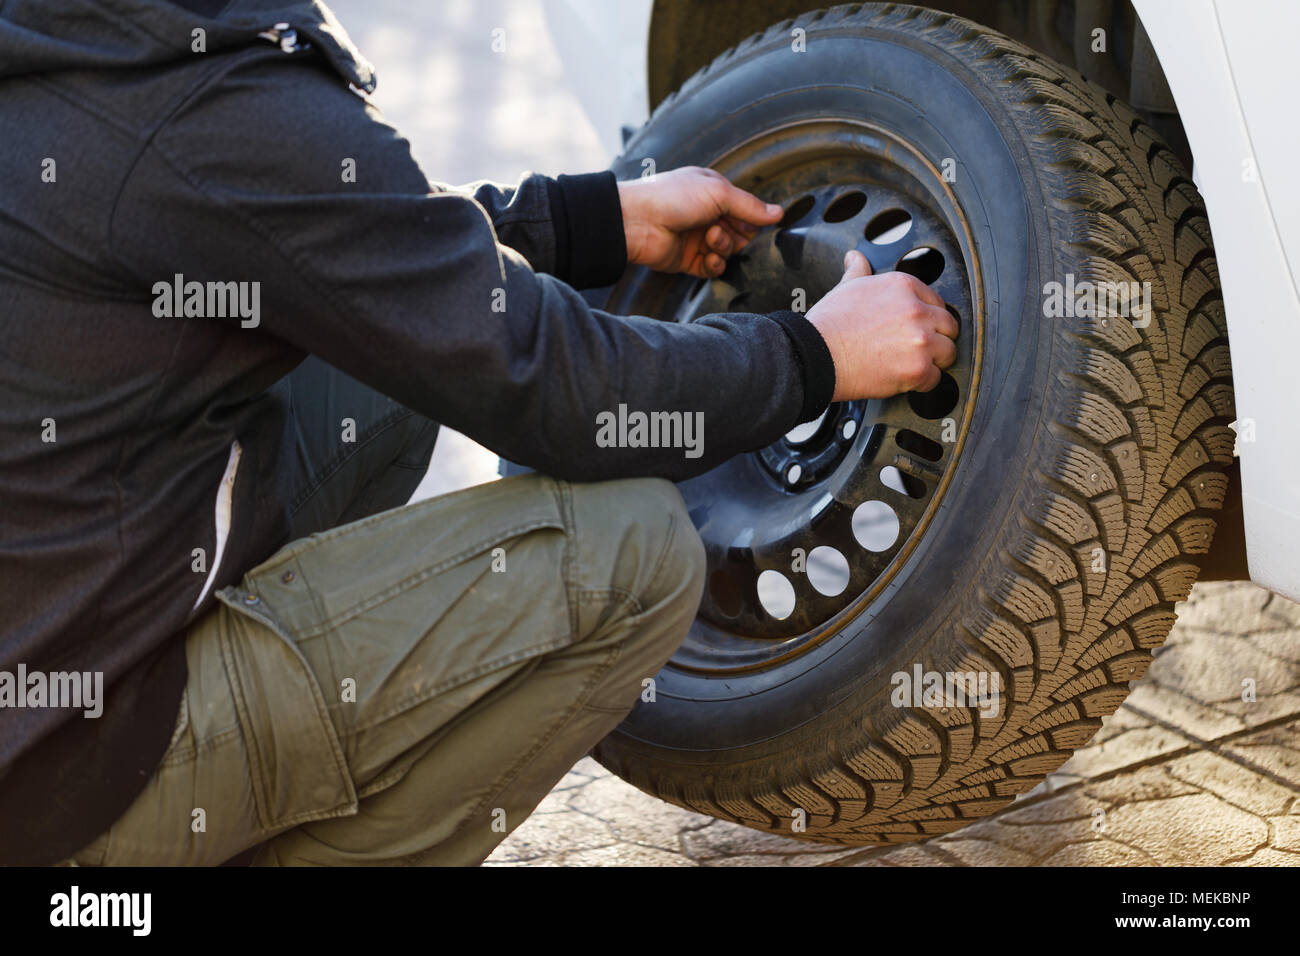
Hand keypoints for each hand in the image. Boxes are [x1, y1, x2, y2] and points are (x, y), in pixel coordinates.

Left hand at [617, 167, 783, 277]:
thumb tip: (779, 212)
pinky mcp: (689, 261)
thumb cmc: (672, 197)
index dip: (752, 219)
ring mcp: (698, 239)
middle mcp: (706, 215)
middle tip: (724, 228)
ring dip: (724, 247)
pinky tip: (708, 258)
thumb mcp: (718, 192)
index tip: (754, 222)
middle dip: (737, 234)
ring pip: (728, 251)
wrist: (637, 222)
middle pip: (740, 233)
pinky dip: (715, 265)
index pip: (746, 210)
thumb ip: (750, 206)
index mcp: (713, 193)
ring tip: (710, 239)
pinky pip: (713, 268)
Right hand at [807, 250, 958, 400]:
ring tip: (912, 365)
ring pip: (948, 353)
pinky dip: (922, 383)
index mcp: (903, 286)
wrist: (816, 356)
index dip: (928, 318)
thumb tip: (855, 258)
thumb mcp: (845, 288)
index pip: (936, 302)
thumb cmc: (828, 325)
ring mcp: (920, 340)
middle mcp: (916, 310)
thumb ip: (858, 271)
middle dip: (937, 338)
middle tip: (919, 349)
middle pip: (948, 326)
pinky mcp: (918, 369)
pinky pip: (935, 379)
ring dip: (934, 361)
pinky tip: (905, 380)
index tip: (918, 328)